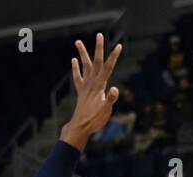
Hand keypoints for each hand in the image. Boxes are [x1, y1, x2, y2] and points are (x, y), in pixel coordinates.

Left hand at [61, 33, 122, 149]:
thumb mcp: (106, 111)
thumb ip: (110, 99)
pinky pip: (77, 77)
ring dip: (82, 53)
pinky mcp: (81, 92)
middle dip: (98, 48)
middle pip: (96, 62)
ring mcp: (85, 87)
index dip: (114, 57)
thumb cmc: (94, 120)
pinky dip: (75, 68)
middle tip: (99, 34)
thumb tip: (115, 89)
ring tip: (77, 41)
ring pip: (84, 66)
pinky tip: (74, 60)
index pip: (108, 68)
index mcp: (99, 86)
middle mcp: (92, 83)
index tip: (119, 46)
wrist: (80, 127)